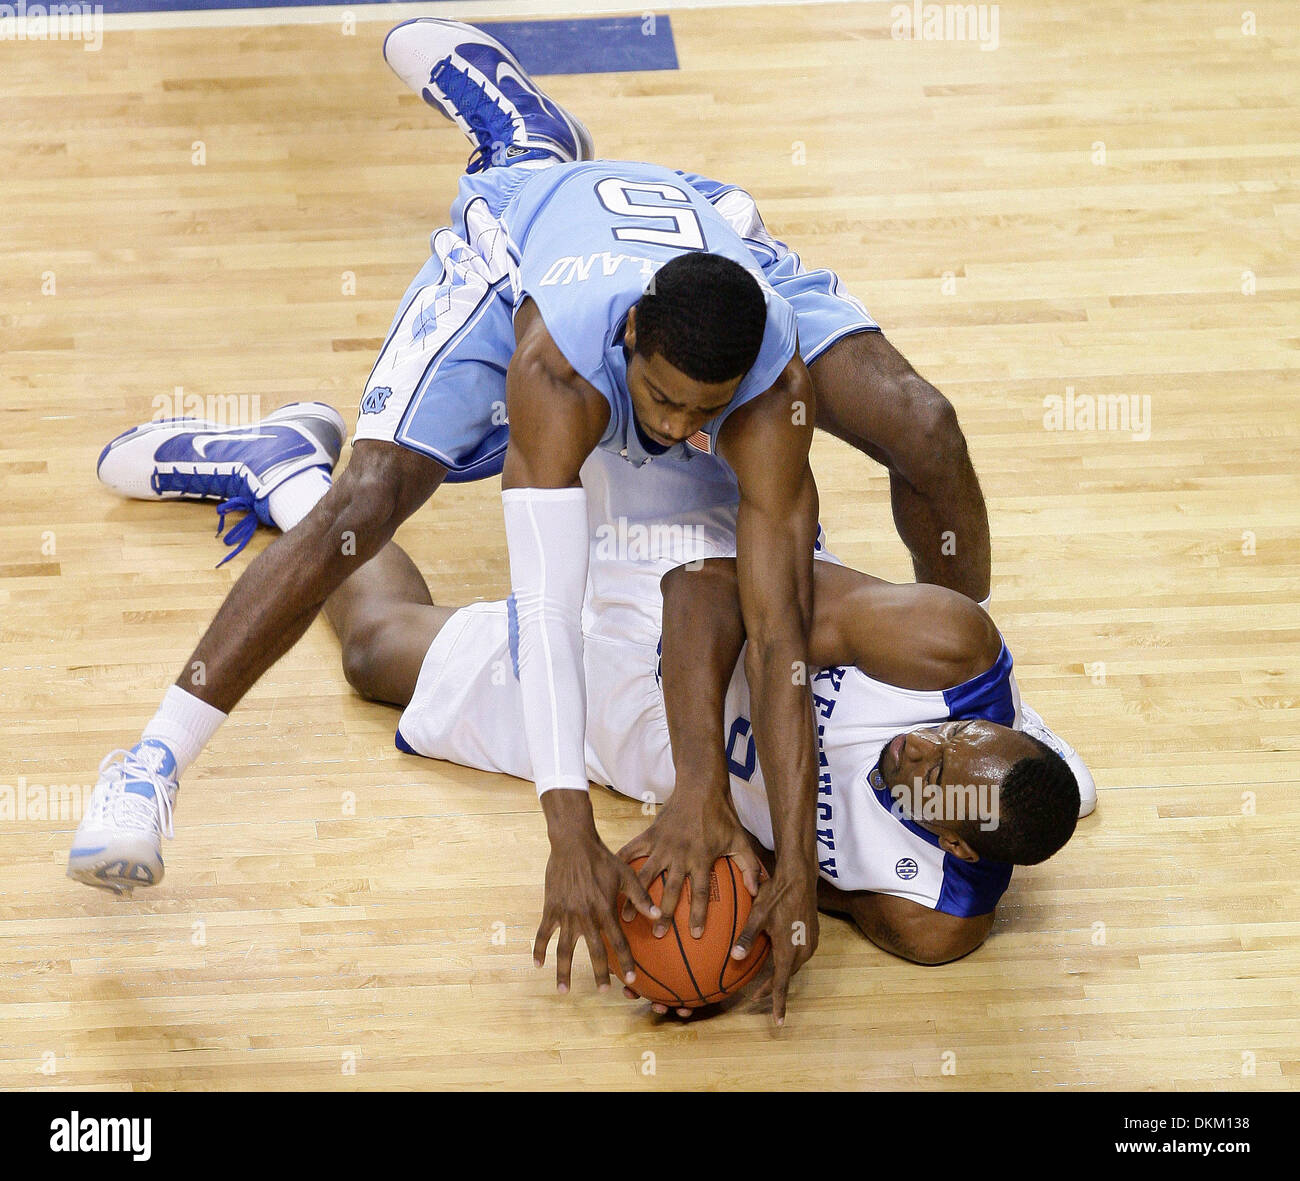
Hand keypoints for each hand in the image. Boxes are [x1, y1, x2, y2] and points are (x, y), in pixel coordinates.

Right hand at [534, 824, 659, 993]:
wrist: (573, 843)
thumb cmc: (602, 858)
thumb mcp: (626, 874)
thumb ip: (641, 896)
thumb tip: (658, 915)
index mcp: (605, 909)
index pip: (618, 941)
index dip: (626, 961)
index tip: (633, 978)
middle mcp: (586, 915)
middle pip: (594, 951)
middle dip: (600, 973)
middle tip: (604, 991)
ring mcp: (566, 913)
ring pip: (564, 949)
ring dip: (564, 971)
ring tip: (564, 991)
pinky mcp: (551, 908)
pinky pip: (543, 933)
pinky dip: (540, 949)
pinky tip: (538, 964)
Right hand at [617, 791, 763, 1017]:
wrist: (700, 787)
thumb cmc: (722, 816)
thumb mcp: (740, 840)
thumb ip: (749, 866)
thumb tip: (759, 890)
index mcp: (702, 858)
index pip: (701, 891)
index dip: (698, 913)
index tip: (695, 935)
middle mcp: (681, 855)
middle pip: (671, 889)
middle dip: (663, 913)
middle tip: (657, 934)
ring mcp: (663, 845)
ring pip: (647, 876)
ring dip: (636, 896)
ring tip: (626, 916)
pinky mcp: (650, 835)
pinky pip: (632, 851)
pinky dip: (621, 864)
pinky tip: (610, 879)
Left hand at [731, 867, 818, 1025]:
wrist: (800, 878)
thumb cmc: (777, 894)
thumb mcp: (758, 915)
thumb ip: (746, 938)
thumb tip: (734, 958)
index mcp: (789, 951)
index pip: (782, 984)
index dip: (778, 1003)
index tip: (778, 1022)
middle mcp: (803, 950)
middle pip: (787, 976)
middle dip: (774, 988)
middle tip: (758, 995)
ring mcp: (810, 943)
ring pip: (793, 965)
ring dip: (781, 972)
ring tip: (765, 979)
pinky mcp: (812, 935)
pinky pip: (798, 954)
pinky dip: (787, 960)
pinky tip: (777, 955)